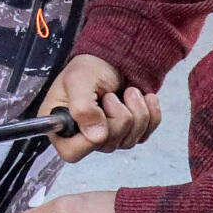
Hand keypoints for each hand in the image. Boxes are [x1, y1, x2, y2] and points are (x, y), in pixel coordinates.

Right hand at [43, 53, 160, 161]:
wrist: (112, 59)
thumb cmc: (89, 68)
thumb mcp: (78, 81)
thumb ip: (82, 108)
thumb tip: (97, 136)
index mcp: (61, 127)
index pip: (72, 153)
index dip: (89, 140)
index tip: (99, 113)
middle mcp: (82, 137)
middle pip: (107, 145)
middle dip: (118, 116)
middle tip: (111, 95)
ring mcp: (107, 138)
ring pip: (129, 140)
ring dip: (136, 111)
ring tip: (129, 92)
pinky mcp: (129, 134)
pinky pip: (146, 134)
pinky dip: (151, 114)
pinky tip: (144, 98)